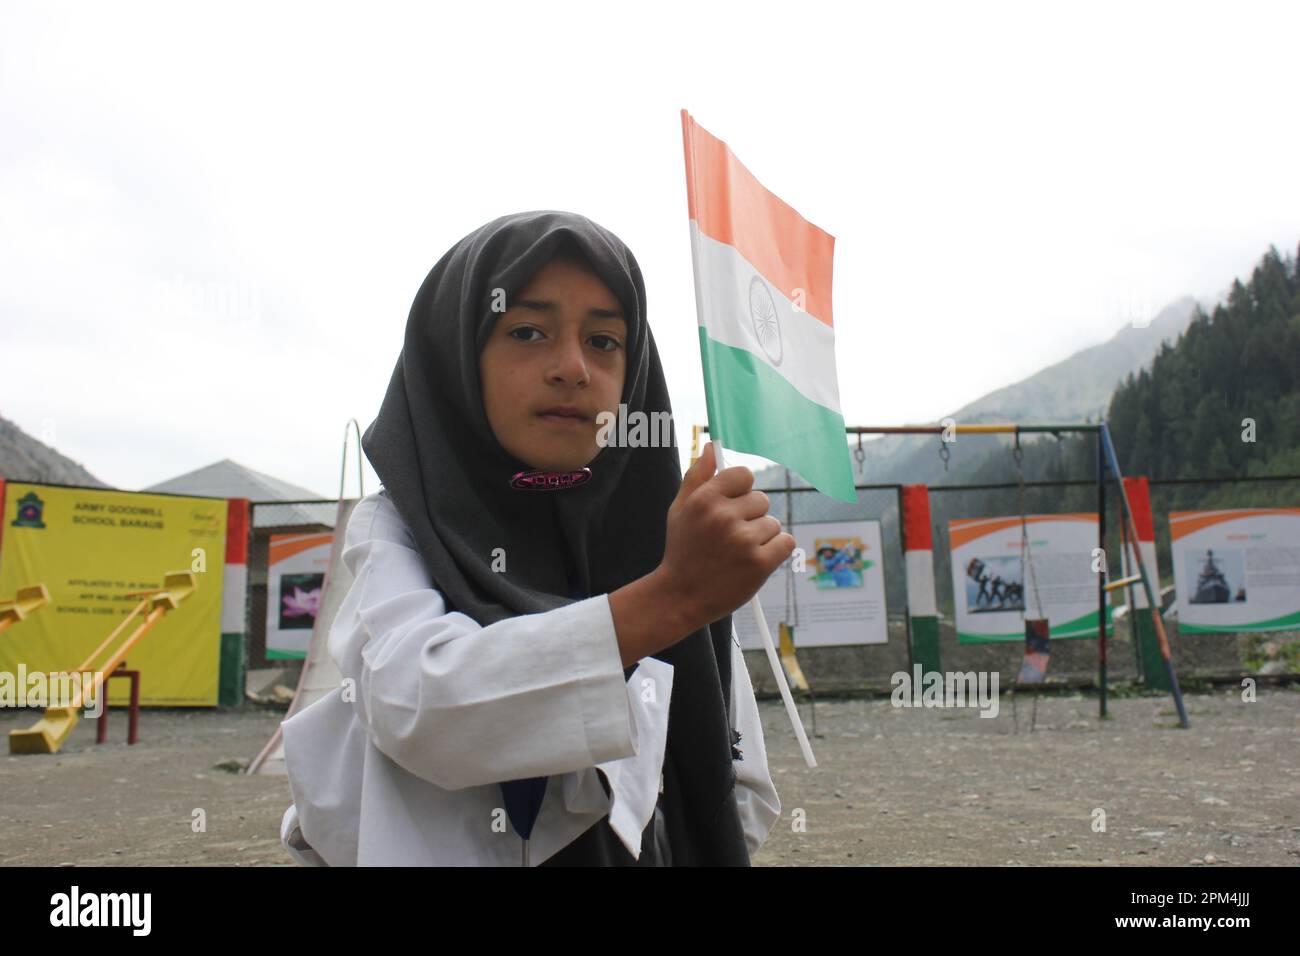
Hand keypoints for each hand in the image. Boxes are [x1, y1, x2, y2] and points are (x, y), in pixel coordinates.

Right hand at [656, 441, 795, 632]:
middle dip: (750, 516)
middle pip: (762, 499)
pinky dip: (776, 551)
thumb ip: (697, 476)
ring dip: (761, 537)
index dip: (741, 491)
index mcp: (705, 499)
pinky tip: (755, 560)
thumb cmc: (682, 550)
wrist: (680, 597)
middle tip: (730, 537)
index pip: (744, 474)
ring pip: (773, 523)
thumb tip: (712, 446)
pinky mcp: (760, 563)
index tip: (732, 507)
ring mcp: (743, 540)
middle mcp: (724, 516)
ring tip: (737, 553)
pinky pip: (786, 542)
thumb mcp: (680, 509)